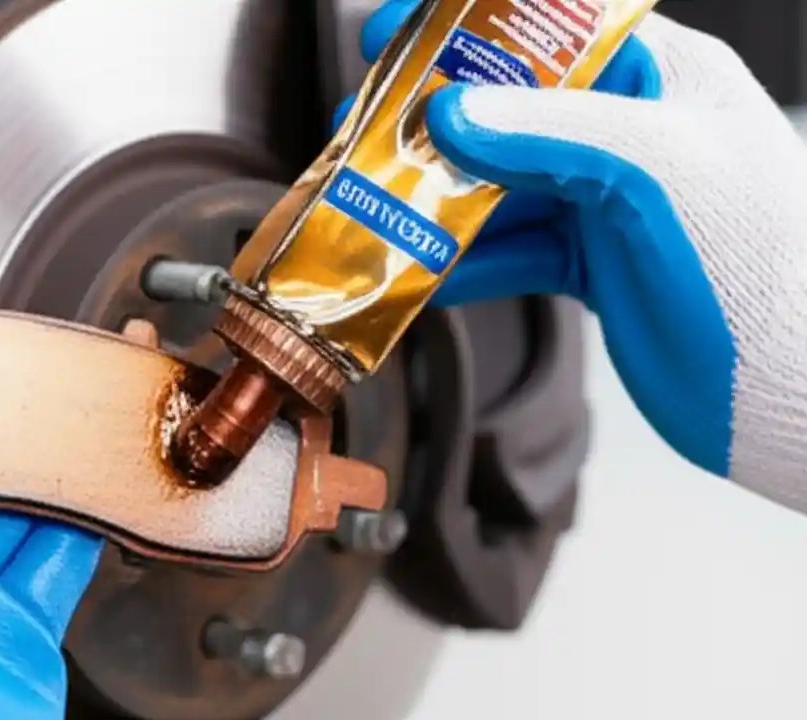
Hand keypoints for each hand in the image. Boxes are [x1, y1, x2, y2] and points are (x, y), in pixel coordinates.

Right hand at [346, 3, 806, 509]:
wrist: (791, 388)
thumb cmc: (760, 263)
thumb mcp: (653, 170)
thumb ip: (548, 131)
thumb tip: (452, 110)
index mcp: (662, 77)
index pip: (550, 28)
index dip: (467, 25)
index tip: (390, 30)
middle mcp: (630, 130)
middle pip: (508, 106)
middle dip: (431, 117)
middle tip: (361, 127)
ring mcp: (607, 197)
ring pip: (498, 182)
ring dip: (434, 194)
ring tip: (370, 199)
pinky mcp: (590, 260)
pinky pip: (508, 248)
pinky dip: (459, 259)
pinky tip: (415, 266)